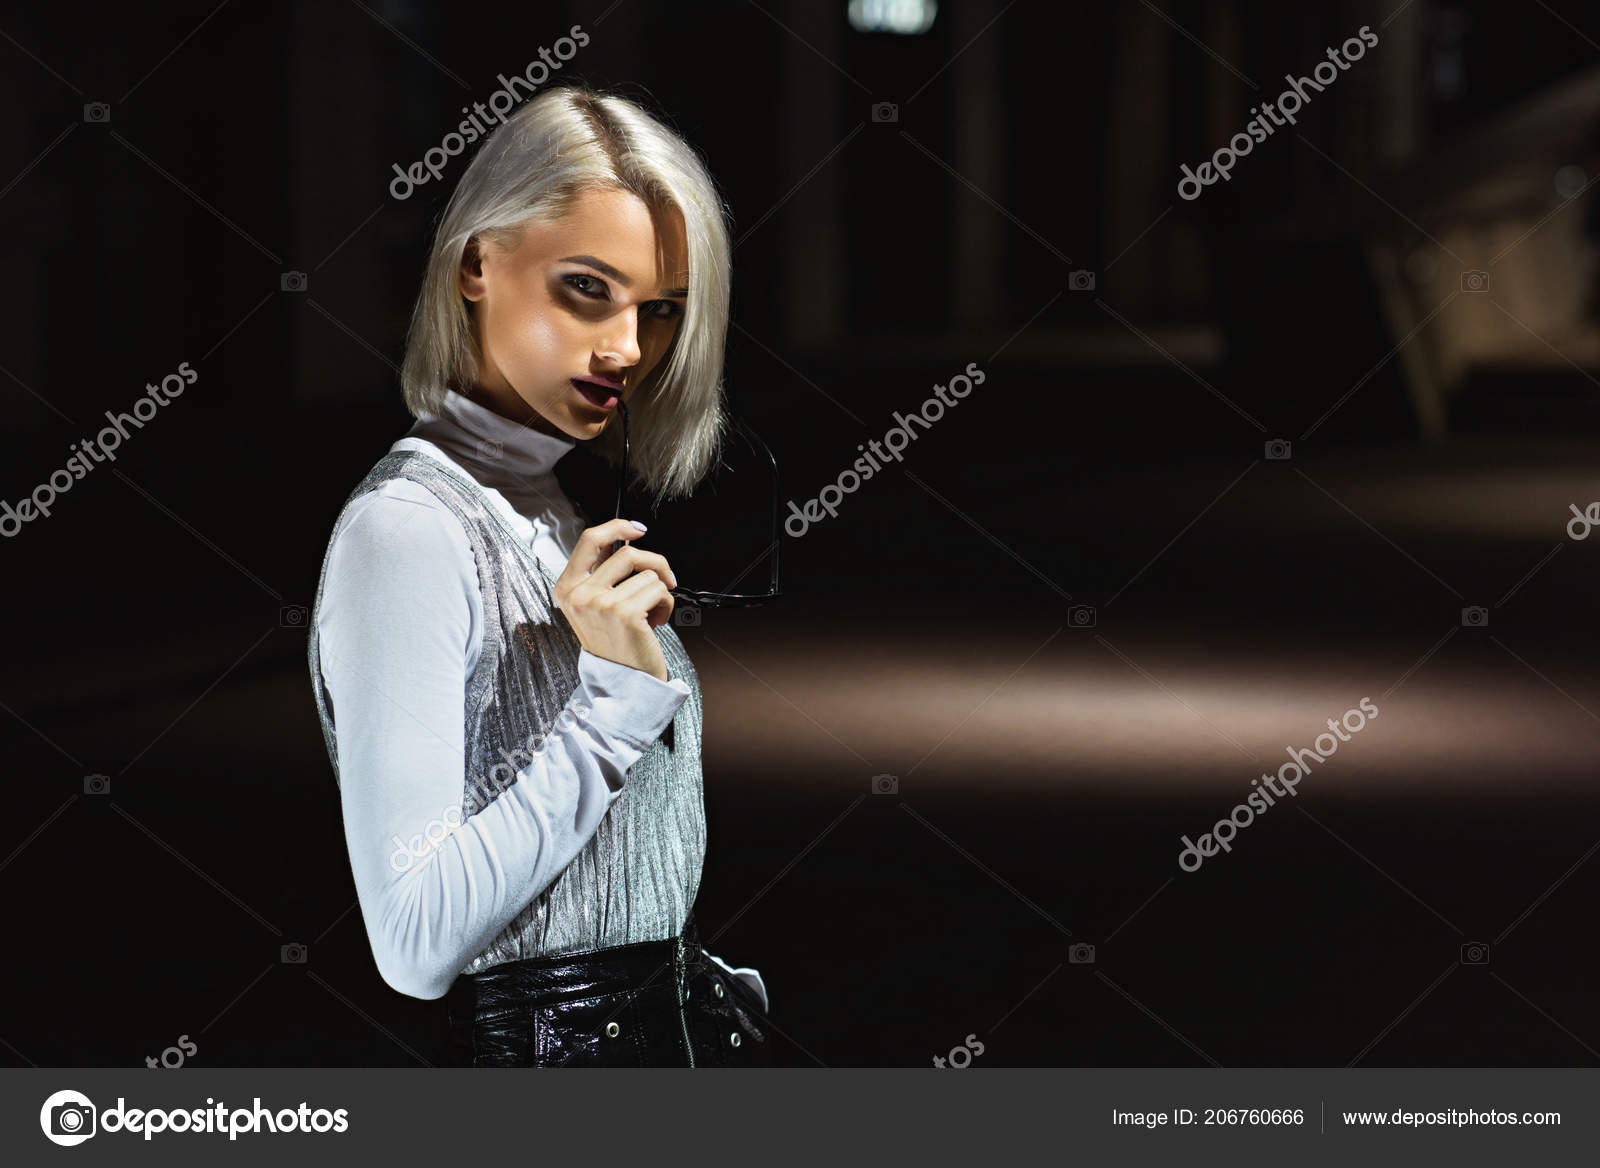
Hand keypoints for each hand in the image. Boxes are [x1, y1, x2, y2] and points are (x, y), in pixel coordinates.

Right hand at [551, 518, 677, 682]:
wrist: (621, 685)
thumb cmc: (613, 644)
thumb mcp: (594, 607)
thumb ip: (603, 574)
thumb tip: (626, 540)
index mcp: (567, 589)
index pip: (589, 540)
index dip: (617, 527)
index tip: (637, 530)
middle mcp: (581, 595)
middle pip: (627, 552)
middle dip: (655, 562)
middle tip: (667, 578)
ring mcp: (602, 604)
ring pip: (648, 574)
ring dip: (660, 592)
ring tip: (651, 613)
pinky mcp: (626, 614)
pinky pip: (659, 590)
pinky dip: (667, 605)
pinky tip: (656, 623)